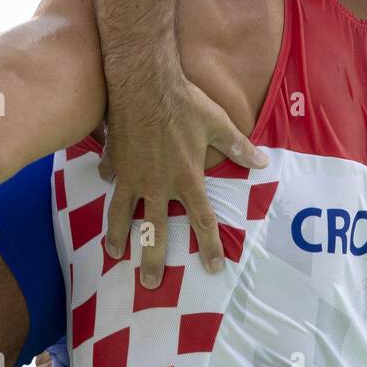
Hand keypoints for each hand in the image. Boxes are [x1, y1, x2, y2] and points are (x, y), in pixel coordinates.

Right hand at [98, 68, 265, 287]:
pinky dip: (107, 184)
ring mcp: (131, 175)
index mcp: (186, 178)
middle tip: (150, 284)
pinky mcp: (113, 161)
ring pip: (121, 215)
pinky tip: (104, 188)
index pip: (202, 220)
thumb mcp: (218, 123)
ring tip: (114, 253)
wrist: (143, 83)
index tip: (214, 268)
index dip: (210, 246)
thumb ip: (237, 146)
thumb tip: (262, 162)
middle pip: (154, 231)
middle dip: (152, 260)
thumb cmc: (184, 102)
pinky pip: (108, 178)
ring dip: (118, 236)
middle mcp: (157, 184)